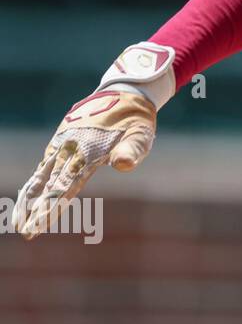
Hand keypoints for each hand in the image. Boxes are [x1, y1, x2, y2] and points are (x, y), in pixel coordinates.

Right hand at [13, 89, 156, 239]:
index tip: (37, 227)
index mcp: (89, 150)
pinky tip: (28, 197)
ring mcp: (63, 143)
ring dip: (30, 198)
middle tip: (25, 231)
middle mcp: (70, 147)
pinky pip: (44, 164)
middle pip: (50, 184)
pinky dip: (35, 181)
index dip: (50, 208)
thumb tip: (124, 165)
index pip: (66, 186)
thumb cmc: (136, 118)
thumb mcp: (141, 133)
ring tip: (18, 220)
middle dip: (36, 209)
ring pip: (42, 175)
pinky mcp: (61, 139)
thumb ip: (132, 149)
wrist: (125, 92)